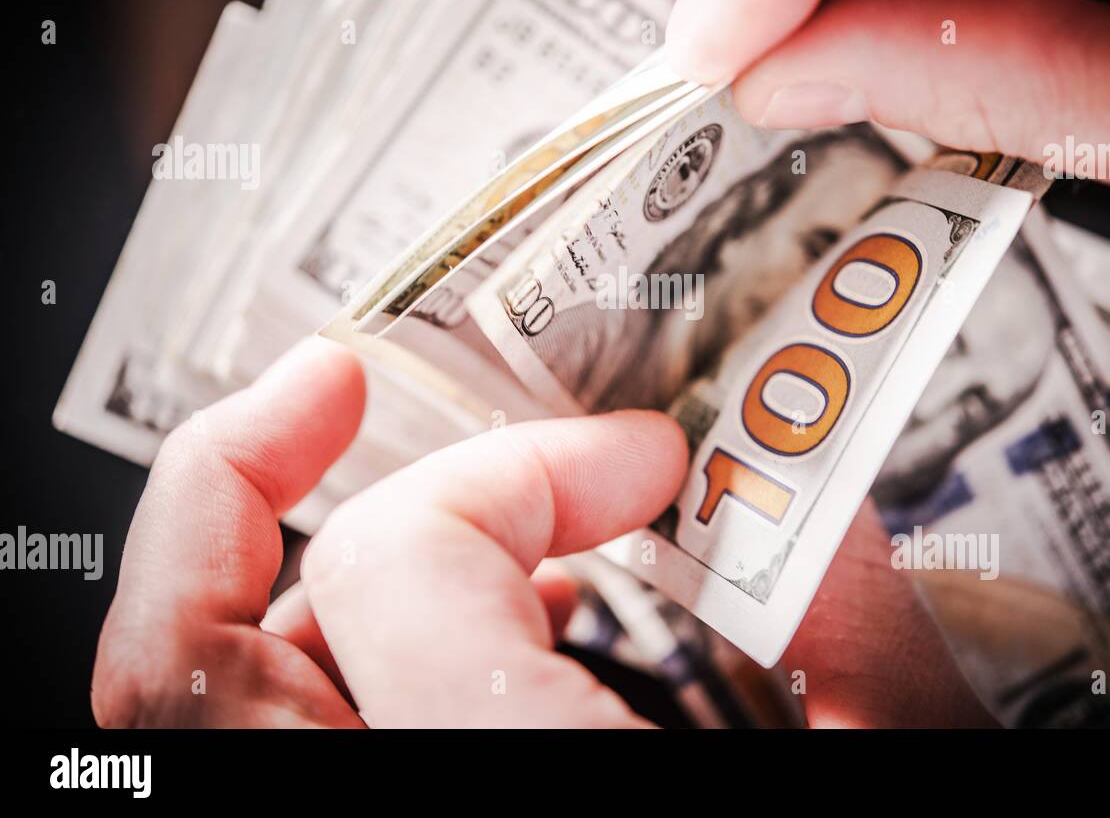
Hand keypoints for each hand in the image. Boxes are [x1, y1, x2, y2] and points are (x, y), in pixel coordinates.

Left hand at [91, 338, 988, 726]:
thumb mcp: (864, 781)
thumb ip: (860, 662)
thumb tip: (832, 527)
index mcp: (510, 806)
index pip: (408, 567)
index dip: (524, 472)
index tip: (639, 468)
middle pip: (186, 656)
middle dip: (241, 482)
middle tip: (330, 392)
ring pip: (200, 719)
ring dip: (262, 582)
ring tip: (349, 498)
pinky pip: (284, 763)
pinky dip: (324, 674)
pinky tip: (433, 642)